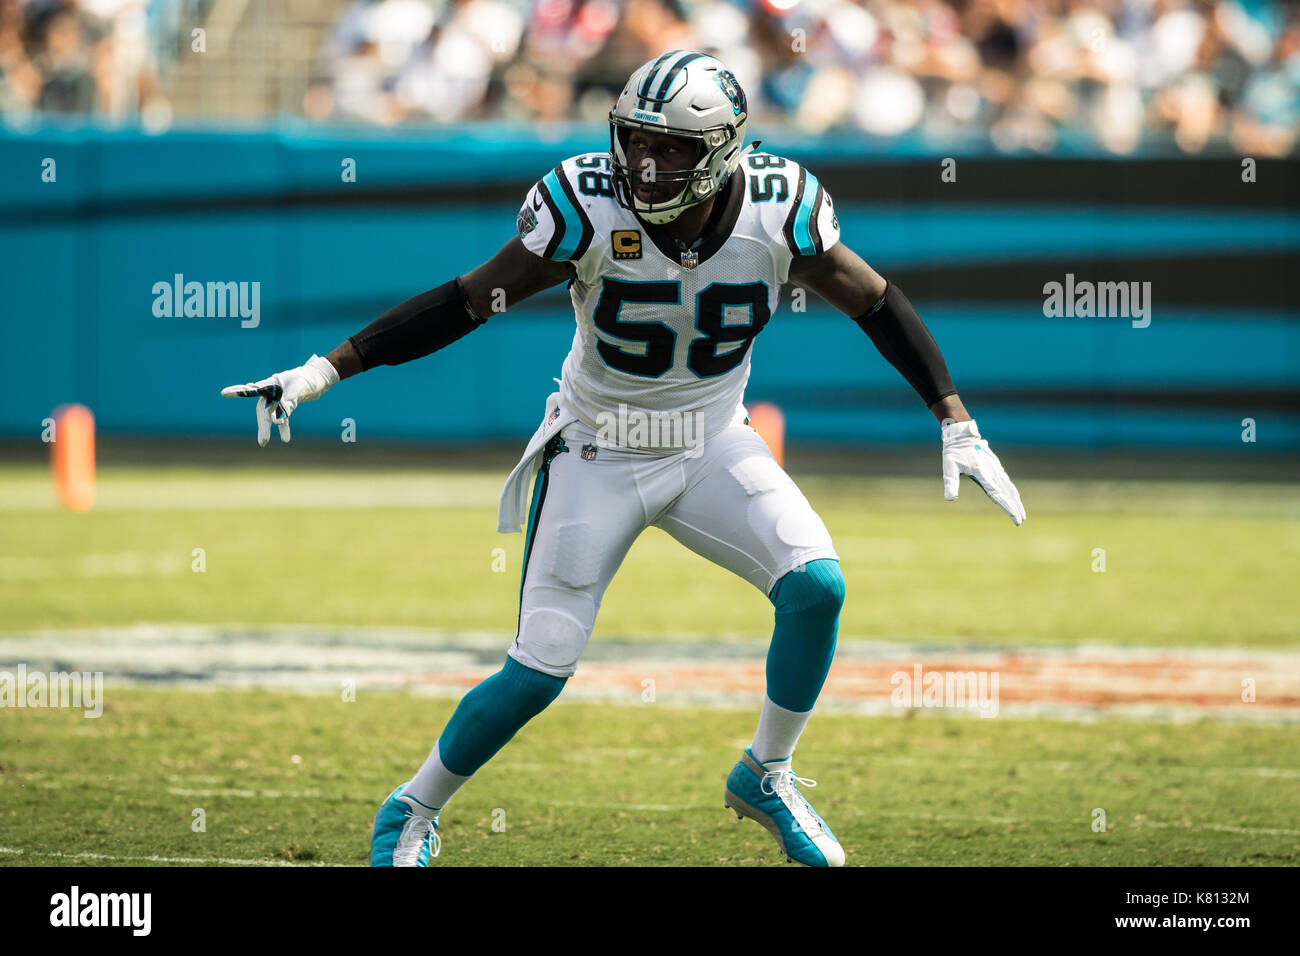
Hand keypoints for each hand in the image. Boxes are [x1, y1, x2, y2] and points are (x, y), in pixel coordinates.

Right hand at [221, 354, 338, 445]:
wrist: (317, 378)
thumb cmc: (306, 379)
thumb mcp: (299, 390)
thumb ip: (288, 403)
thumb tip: (278, 420)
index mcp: (271, 384)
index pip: (253, 389)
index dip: (238, 391)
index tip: (224, 392)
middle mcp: (271, 392)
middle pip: (262, 410)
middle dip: (262, 425)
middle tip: (263, 441)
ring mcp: (277, 399)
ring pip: (270, 416)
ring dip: (268, 429)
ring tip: (263, 443)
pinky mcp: (286, 405)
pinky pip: (283, 418)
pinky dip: (284, 428)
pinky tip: (285, 439)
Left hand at [941, 419, 1025, 525]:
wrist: (962, 435)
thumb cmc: (954, 451)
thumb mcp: (949, 466)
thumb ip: (951, 483)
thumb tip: (950, 499)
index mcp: (983, 473)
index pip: (997, 494)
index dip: (1007, 506)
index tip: (1015, 517)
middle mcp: (993, 472)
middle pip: (1007, 493)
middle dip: (1015, 507)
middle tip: (1020, 521)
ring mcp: (996, 469)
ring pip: (1009, 487)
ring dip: (1016, 500)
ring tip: (1022, 513)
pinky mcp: (996, 466)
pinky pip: (1007, 481)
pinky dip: (1012, 491)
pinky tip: (1015, 497)